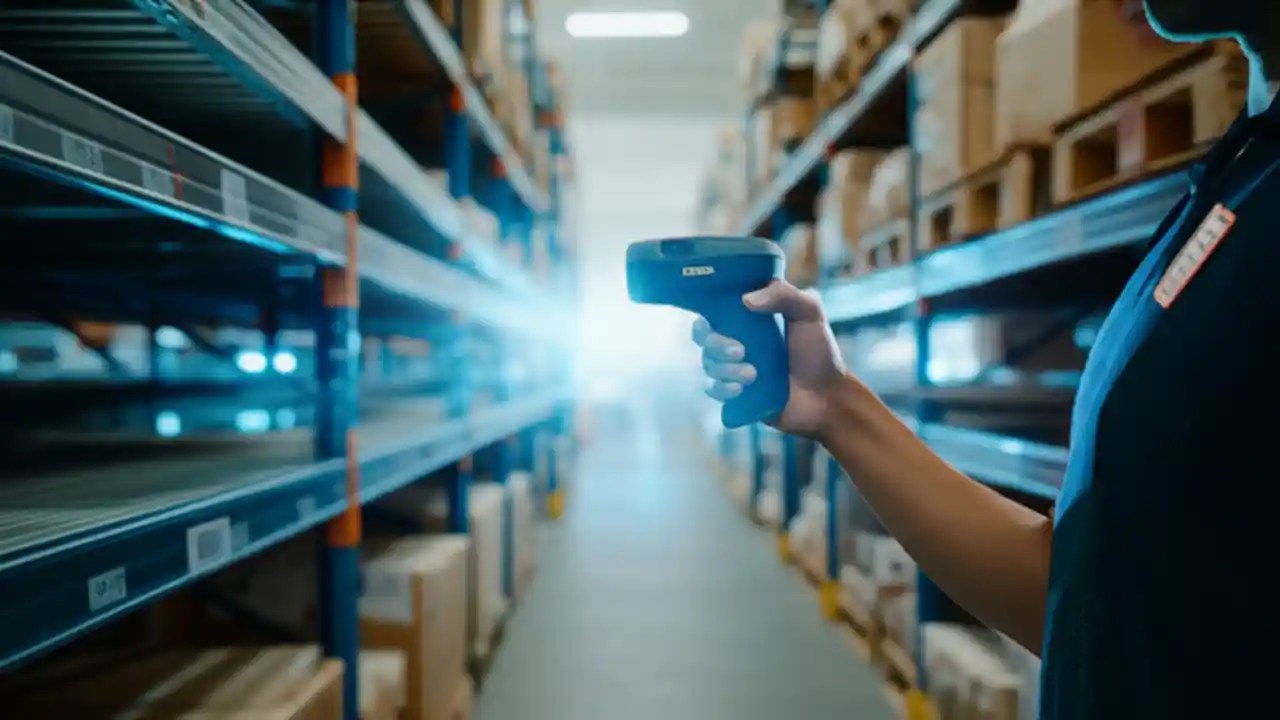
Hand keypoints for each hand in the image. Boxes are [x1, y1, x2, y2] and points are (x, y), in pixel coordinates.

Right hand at [692, 280, 848, 437]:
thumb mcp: (810, 313)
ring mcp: (735, 368)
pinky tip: (740, 389)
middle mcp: (737, 341)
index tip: (712, 317)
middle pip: (704, 336)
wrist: (827, 398)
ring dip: (725, 369)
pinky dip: (722, 388)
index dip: (707, 312)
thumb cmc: (819, 353)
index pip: (715, 310)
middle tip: (741, 351)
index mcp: (749, 319)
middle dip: (715, 343)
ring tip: (752, 375)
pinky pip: (713, 388)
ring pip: (709, 363)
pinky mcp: (735, 394)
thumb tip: (746, 299)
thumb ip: (784, 295)